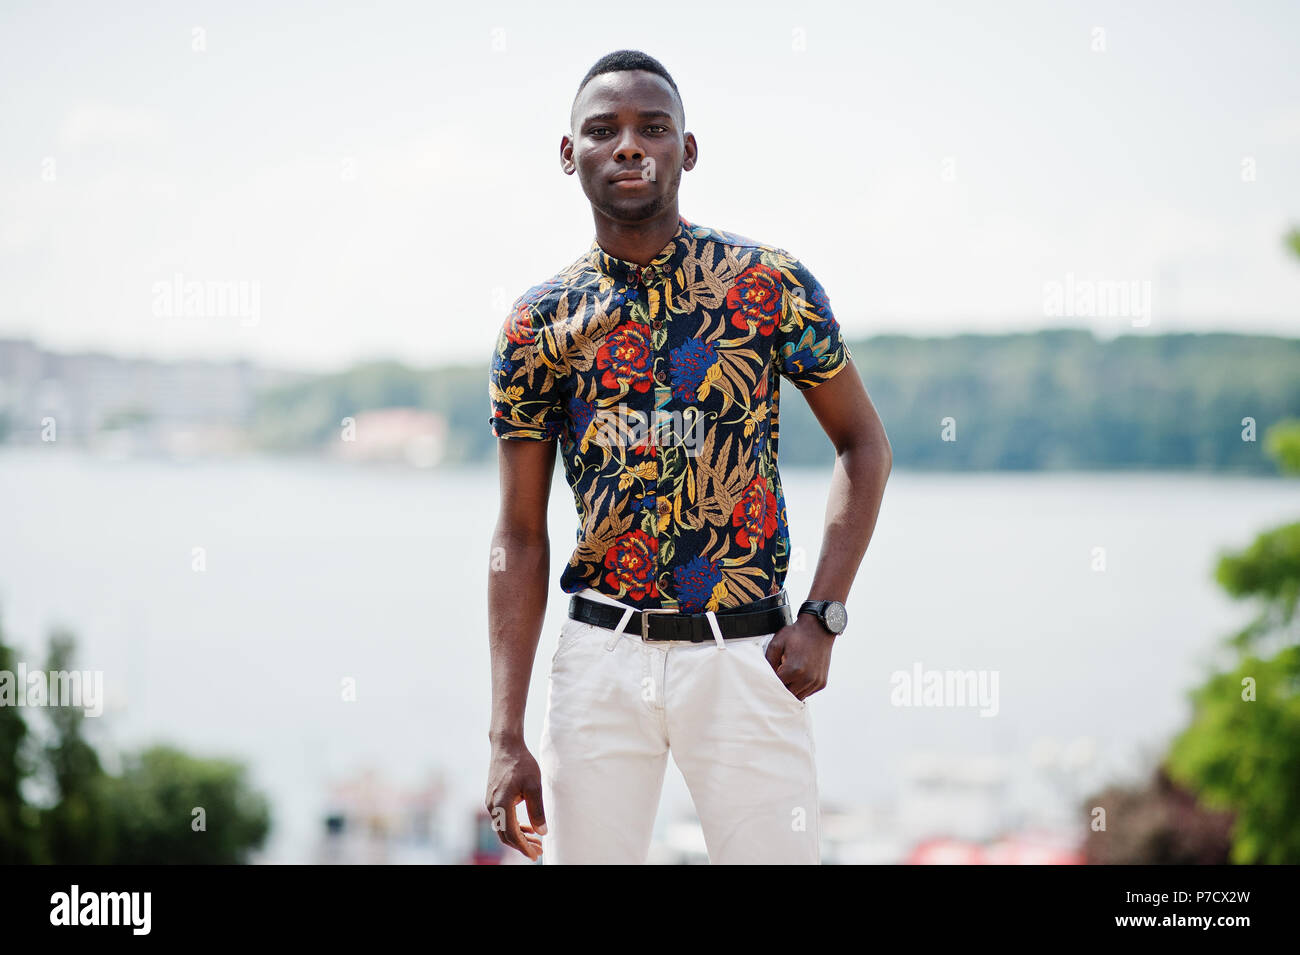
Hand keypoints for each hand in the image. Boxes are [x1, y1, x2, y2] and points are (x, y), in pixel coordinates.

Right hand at [485, 736, 545, 860]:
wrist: (506, 746)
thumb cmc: (521, 763)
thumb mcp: (534, 786)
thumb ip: (537, 810)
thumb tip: (542, 832)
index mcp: (502, 805)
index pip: (512, 835)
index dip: (524, 847)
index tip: (536, 855)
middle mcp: (493, 806)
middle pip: (506, 835)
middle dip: (522, 845)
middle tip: (539, 851)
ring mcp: (491, 802)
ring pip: (503, 828)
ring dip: (519, 836)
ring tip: (536, 841)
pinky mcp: (493, 798)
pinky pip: (502, 819)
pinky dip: (514, 826)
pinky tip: (527, 827)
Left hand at [764, 612, 834, 701]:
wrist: (819, 629)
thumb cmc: (797, 635)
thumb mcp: (777, 644)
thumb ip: (769, 662)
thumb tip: (764, 676)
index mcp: (794, 669)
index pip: (776, 686)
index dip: (770, 683)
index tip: (766, 679)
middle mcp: (807, 678)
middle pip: (787, 694)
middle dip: (780, 688)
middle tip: (777, 678)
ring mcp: (816, 682)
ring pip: (798, 697)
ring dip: (791, 690)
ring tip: (788, 677)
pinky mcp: (821, 683)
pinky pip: (807, 693)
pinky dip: (801, 688)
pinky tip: (798, 676)